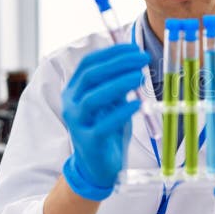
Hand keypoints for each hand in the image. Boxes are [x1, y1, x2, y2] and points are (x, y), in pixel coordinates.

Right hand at [61, 43, 148, 200]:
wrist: (99, 165)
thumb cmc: (107, 128)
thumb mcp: (112, 101)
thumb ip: (118, 83)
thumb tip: (136, 59)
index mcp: (75, 89)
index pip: (89, 63)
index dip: (112, 53)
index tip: (135, 47)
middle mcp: (72, 103)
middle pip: (91, 76)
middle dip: (118, 63)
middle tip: (142, 59)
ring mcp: (78, 122)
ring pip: (93, 98)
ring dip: (119, 84)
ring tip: (140, 76)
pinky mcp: (89, 141)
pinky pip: (104, 124)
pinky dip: (122, 112)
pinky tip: (138, 104)